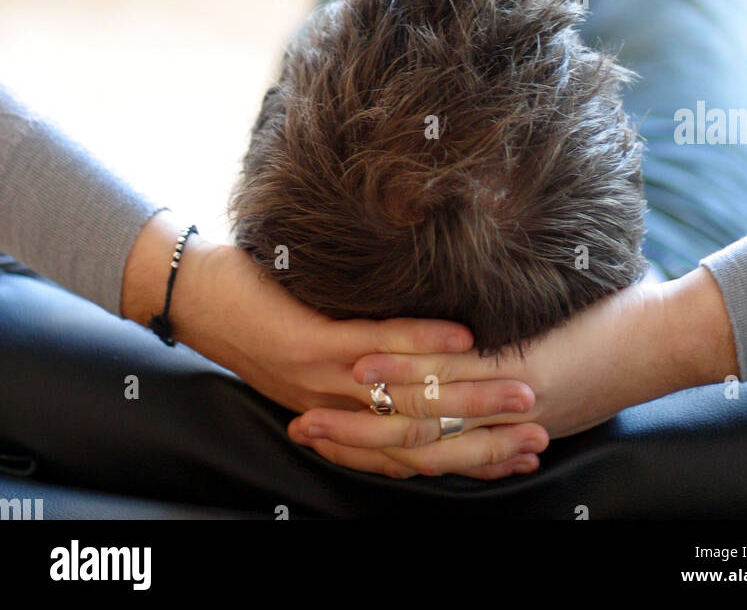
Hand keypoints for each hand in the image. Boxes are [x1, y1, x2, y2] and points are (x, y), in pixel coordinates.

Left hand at [122, 212, 544, 478]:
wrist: (197, 299)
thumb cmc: (261, 317)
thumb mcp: (315, 357)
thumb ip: (363, 365)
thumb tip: (420, 358)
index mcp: (340, 421)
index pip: (417, 455)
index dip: (473, 457)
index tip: (525, 452)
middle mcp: (338, 411)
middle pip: (423, 440)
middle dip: (487, 438)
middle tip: (539, 432)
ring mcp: (325, 379)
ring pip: (409, 400)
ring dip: (471, 395)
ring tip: (520, 390)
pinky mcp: (311, 342)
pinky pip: (375, 344)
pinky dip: (421, 340)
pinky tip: (461, 333)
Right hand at [289, 268, 737, 470]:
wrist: (662, 342)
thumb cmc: (610, 339)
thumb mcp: (547, 359)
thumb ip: (507, 357)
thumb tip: (474, 340)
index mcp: (497, 424)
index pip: (418, 449)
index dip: (367, 448)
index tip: (321, 436)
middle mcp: (494, 422)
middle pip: (407, 443)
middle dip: (349, 439)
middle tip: (300, 429)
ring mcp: (503, 398)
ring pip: (418, 417)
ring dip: (362, 415)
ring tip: (314, 411)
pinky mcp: (517, 373)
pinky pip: (449, 376)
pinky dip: (403, 364)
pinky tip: (367, 361)